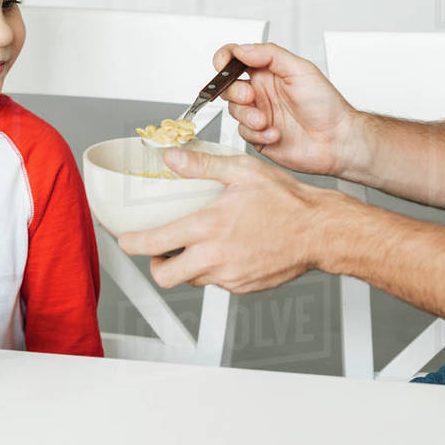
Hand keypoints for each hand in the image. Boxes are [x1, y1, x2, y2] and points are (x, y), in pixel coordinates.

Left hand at [117, 147, 345, 292]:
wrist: (320, 231)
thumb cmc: (287, 201)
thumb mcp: (242, 171)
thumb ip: (201, 166)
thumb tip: (171, 157)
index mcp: (210, 227)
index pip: (154, 243)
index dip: (131, 243)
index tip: (124, 239)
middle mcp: (215, 256)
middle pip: (165, 276)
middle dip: (155, 265)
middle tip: (158, 250)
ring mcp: (229, 276)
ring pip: (191, 279)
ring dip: (187, 265)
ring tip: (199, 243)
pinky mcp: (243, 287)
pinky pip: (216, 282)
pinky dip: (213, 269)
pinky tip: (227, 249)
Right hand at [215, 42, 362, 176]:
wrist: (336, 141)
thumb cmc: (327, 106)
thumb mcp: (300, 70)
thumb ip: (270, 54)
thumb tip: (243, 49)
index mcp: (269, 72)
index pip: (237, 58)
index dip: (224, 58)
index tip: (222, 64)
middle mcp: (261, 92)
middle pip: (228, 86)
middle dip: (234, 91)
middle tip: (250, 96)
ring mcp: (259, 114)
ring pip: (233, 111)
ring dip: (247, 115)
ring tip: (265, 120)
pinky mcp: (259, 136)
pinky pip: (243, 133)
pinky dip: (257, 133)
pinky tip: (275, 133)